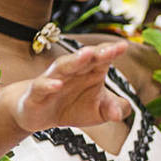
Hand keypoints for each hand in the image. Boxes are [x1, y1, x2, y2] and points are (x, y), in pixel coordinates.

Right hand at [7, 43, 132, 132]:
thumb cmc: (72, 107)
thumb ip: (112, 109)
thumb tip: (120, 114)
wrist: (39, 115)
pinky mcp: (36, 93)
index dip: (111, 52)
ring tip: (86, 54)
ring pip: (63, 66)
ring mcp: (52, 80)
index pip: (101, 58)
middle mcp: (71, 72)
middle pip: (84, 58)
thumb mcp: (98, 112)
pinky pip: (42, 86)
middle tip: (110, 49)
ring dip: (75, 60)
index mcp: (89, 72)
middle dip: (96, 52)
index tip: (123, 46)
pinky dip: (48, 85)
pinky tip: (57, 85)